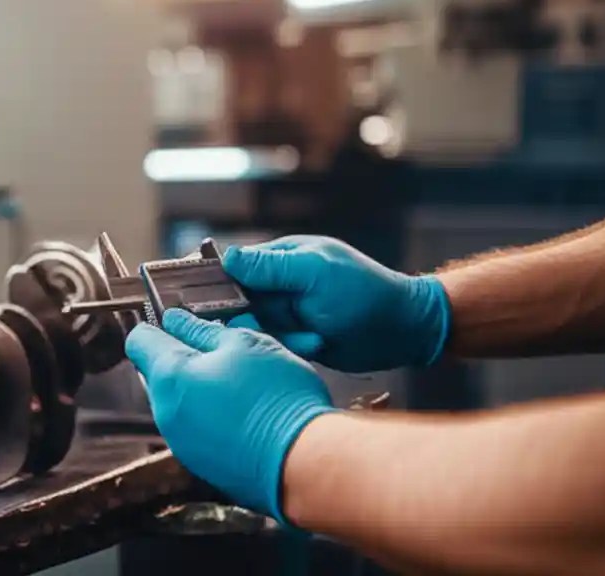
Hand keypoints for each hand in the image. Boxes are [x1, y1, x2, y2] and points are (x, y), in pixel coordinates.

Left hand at [126, 308, 334, 519]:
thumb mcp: (244, 345)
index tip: (182, 324)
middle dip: (188, 358)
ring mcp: (182, 443)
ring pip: (183, 401)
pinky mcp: (202, 465)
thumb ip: (201, 330)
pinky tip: (249, 413)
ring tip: (247, 383)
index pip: (139, 341)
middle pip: (162, 373)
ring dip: (205, 388)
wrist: (304, 463)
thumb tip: (175, 321)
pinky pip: (199, 430)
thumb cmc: (276, 398)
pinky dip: (216, 417)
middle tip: (228, 351)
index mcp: (168, 377)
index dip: (159, 327)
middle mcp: (165, 412)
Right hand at [222, 236, 450, 372]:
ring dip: (280, 334)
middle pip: (235, 301)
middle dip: (249, 316)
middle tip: (267, 324)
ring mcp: (286, 312)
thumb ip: (271, 266)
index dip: (213, 282)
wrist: (404, 330)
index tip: (200, 297)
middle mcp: (277, 285)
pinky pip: (275, 345)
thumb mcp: (316, 273)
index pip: (231, 267)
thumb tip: (227, 257)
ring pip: (254, 327)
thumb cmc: (364, 292)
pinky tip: (318, 343)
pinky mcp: (295, 338)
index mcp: (279, 259)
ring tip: (312, 335)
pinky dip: (294, 346)